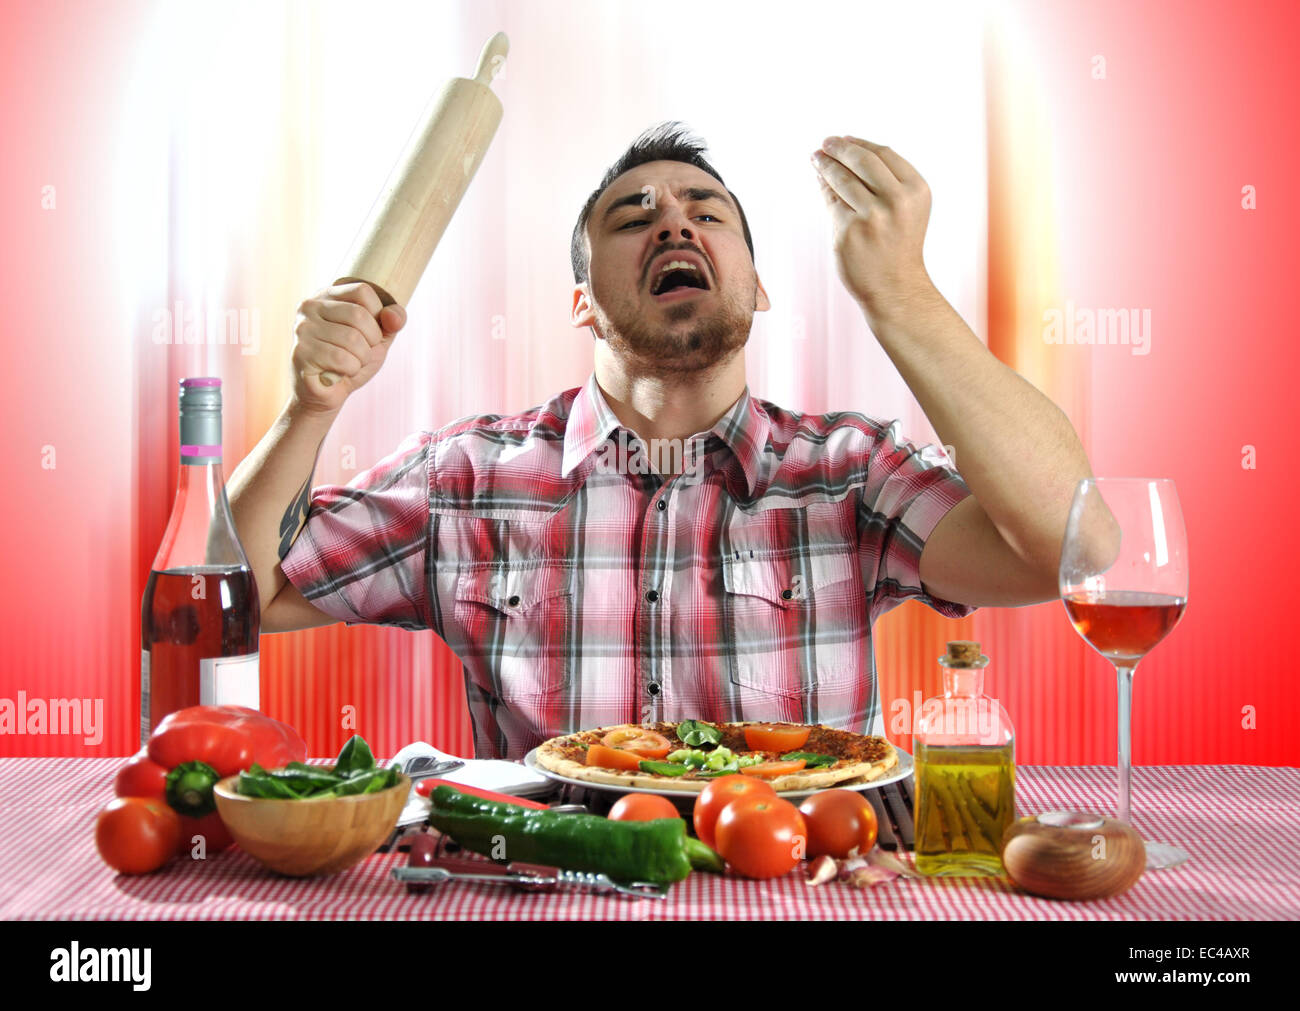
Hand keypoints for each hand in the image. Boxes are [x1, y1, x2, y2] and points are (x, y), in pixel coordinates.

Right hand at [290, 282, 406, 414]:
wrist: (327, 394)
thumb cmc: (351, 360)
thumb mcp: (377, 338)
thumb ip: (391, 322)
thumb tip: (394, 317)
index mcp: (327, 295)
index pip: (362, 290)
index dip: (377, 314)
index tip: (371, 331)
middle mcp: (309, 306)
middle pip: (359, 315)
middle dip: (371, 341)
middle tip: (361, 353)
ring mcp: (302, 328)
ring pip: (352, 339)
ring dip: (361, 358)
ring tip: (350, 363)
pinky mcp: (300, 352)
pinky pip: (341, 359)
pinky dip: (351, 370)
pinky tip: (340, 372)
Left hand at [811, 136, 937, 325]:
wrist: (896, 287)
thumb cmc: (899, 244)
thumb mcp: (908, 207)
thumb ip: (888, 180)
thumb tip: (848, 151)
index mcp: (916, 190)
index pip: (883, 154)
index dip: (859, 143)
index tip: (843, 138)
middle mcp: (897, 201)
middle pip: (861, 161)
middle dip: (839, 148)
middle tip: (825, 143)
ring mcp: (872, 217)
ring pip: (842, 180)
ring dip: (825, 165)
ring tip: (815, 158)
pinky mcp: (848, 232)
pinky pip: (831, 202)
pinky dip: (823, 189)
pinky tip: (818, 181)